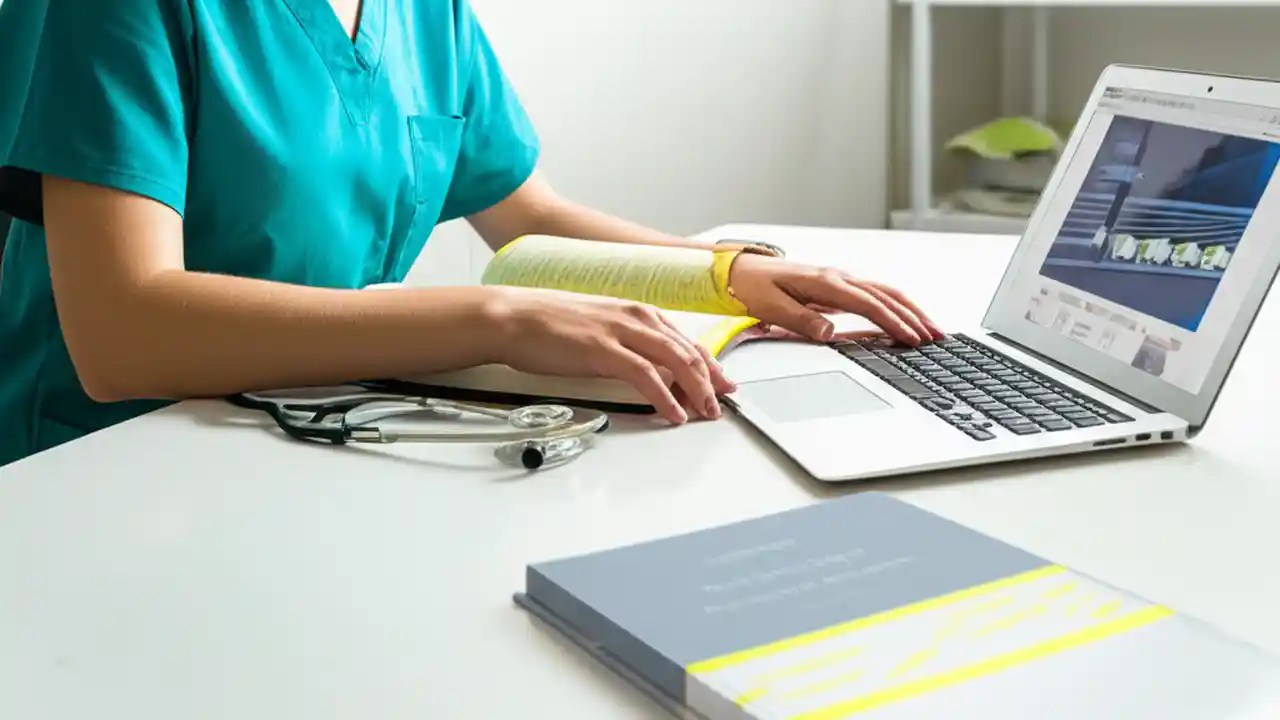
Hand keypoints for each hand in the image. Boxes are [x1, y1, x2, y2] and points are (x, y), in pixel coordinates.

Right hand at [487, 287, 736, 423]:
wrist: (514, 318)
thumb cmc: (548, 324)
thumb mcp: (599, 328)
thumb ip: (626, 342)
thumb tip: (646, 367)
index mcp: (636, 311)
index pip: (685, 339)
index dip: (709, 364)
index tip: (721, 382)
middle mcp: (636, 317)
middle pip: (689, 350)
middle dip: (711, 380)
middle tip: (722, 403)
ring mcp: (621, 331)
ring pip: (677, 361)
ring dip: (696, 390)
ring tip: (704, 413)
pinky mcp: (604, 350)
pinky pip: (647, 377)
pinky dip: (666, 397)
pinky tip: (674, 414)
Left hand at [727, 254, 944, 345]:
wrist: (738, 272)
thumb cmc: (752, 288)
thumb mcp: (772, 307)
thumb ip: (801, 319)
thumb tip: (829, 331)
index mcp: (824, 282)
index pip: (869, 304)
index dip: (893, 322)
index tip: (912, 338)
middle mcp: (837, 278)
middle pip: (886, 295)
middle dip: (913, 316)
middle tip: (936, 336)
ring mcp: (839, 281)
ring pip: (884, 293)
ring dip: (909, 310)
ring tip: (930, 329)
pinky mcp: (836, 287)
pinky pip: (873, 295)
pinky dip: (893, 306)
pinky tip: (903, 319)